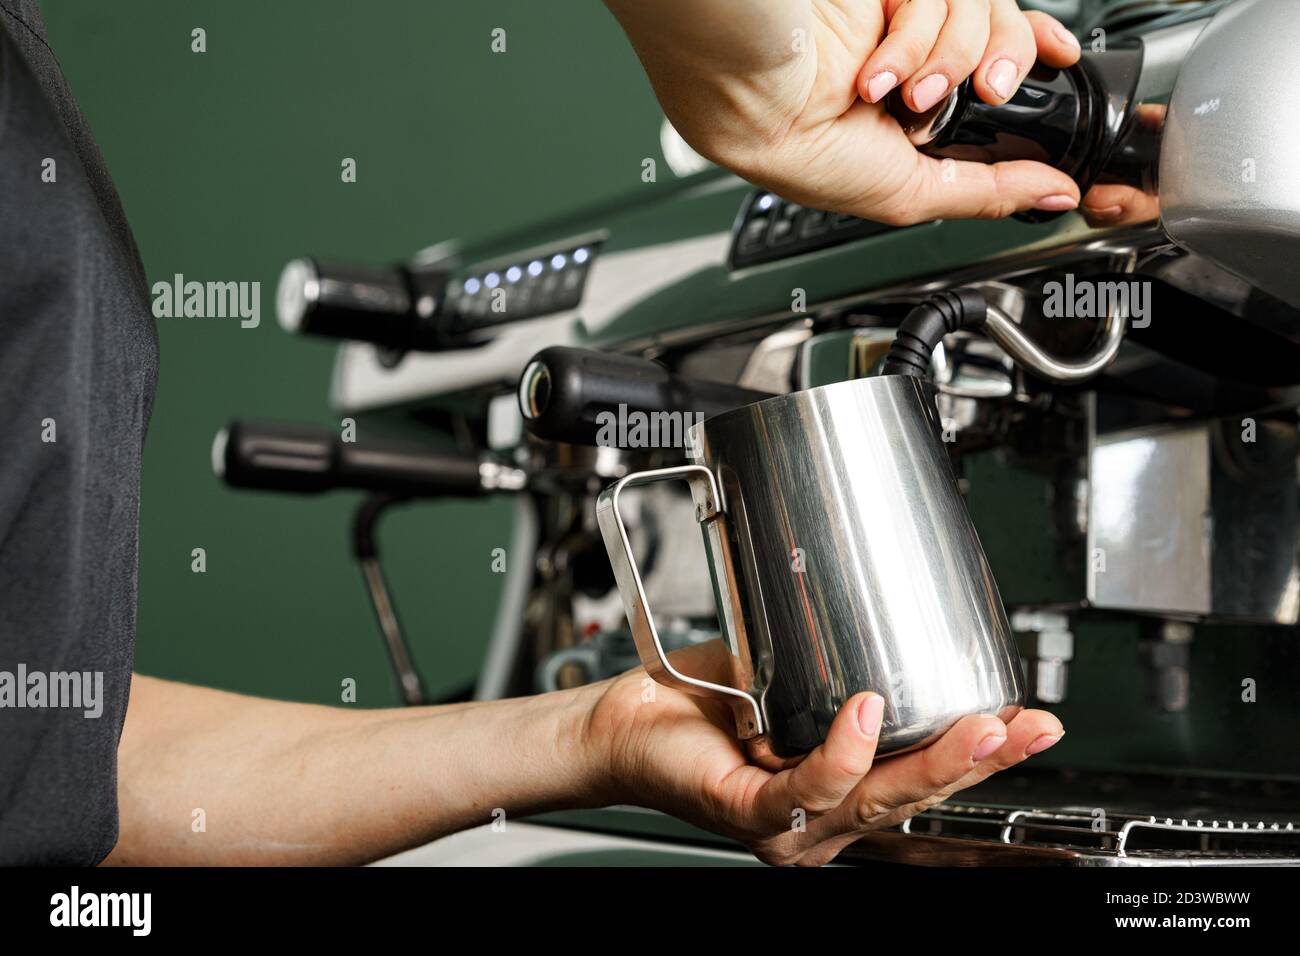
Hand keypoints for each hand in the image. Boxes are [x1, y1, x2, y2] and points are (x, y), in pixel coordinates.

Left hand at [582, 641, 1063, 865]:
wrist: (622, 722)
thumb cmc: (701, 706)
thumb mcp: (786, 685)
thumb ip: (837, 680)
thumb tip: (893, 637)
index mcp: (839, 793)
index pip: (920, 778)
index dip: (979, 754)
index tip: (1026, 720)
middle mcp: (820, 821)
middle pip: (912, 796)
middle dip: (979, 761)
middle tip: (1026, 727)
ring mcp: (787, 825)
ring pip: (873, 798)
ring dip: (931, 761)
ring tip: (975, 724)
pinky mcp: (747, 812)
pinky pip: (805, 790)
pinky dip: (840, 752)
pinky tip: (865, 717)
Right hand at [605, 0, 1083, 224]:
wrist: (752, 94)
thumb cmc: (799, 150)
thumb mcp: (907, 194)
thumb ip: (987, 194)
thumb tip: (1053, 197)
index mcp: (928, 118)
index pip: (1013, 93)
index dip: (1052, 98)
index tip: (1083, 111)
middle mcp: (925, 64)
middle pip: (1014, 48)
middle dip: (1002, 75)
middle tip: (980, 94)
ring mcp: (910, 18)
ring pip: (987, 18)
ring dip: (947, 58)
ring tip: (902, 91)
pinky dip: (917, 33)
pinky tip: (879, 66)